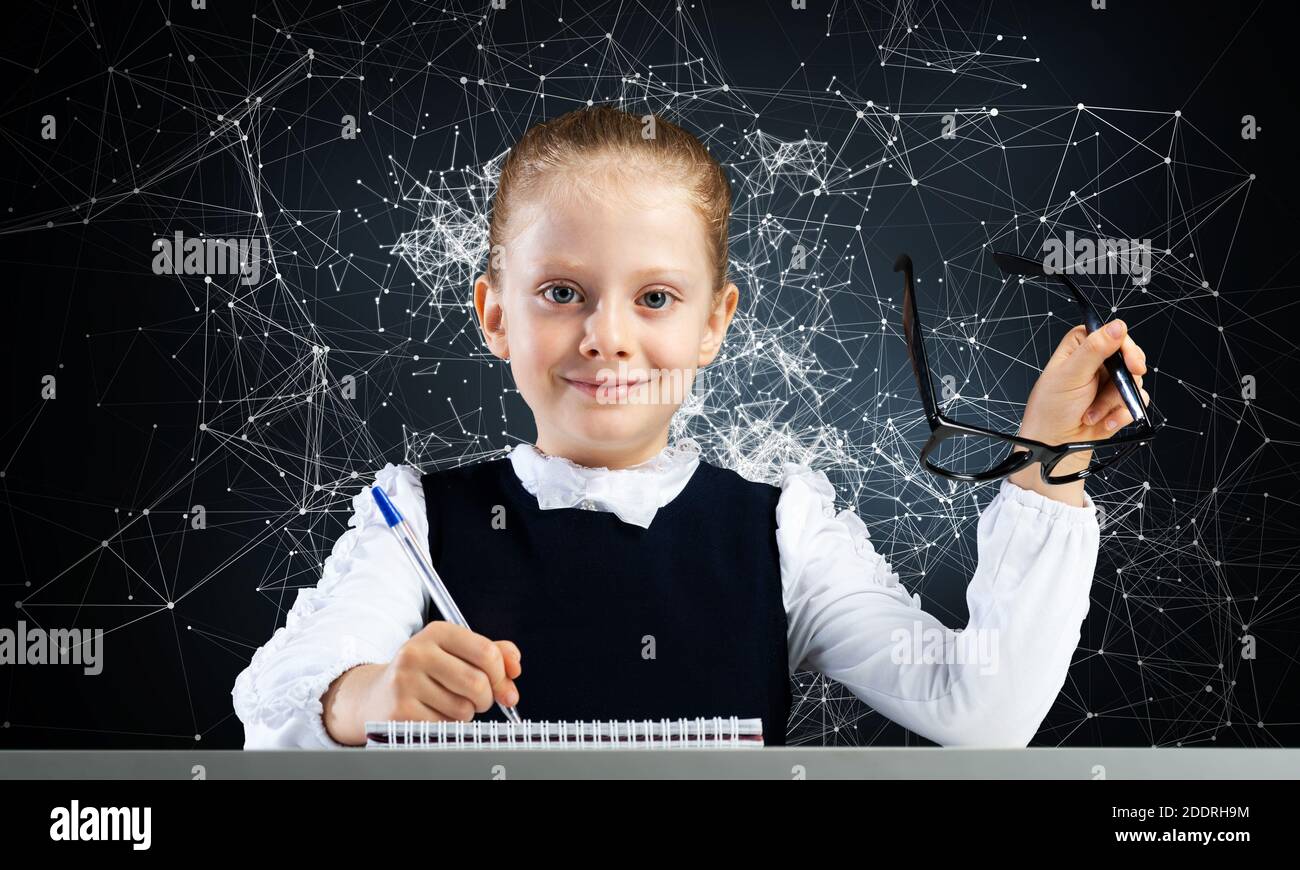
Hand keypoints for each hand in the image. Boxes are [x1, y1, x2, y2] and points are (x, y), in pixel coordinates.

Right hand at [322, 622, 521, 745]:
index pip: (487, 652)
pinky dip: (448, 725)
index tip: (501, 684)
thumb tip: (514, 667)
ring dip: (466, 713)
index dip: (501, 674)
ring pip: (464, 708)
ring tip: (448, 703)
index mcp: (437, 632)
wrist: (377, 695)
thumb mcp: (456, 653)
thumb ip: (492, 654)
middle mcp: (417, 652)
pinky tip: (433, 713)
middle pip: (478, 683)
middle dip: (486, 698)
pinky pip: (445, 725)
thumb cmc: (425, 673)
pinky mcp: (400, 710)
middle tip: (477, 699)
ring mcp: (405, 682)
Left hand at [1008, 319, 1149, 506]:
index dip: (1125, 346)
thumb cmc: (1051, 410)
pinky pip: (1134, 404)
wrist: (1053, 446)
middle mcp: (1095, 363)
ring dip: (1114, 402)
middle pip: (1129, 357)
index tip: (1131, 363)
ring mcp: (1107, 384)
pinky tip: (1104, 422)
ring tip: (1092, 413)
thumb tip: (1117, 326)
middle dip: (1126, 377)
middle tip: (1125, 386)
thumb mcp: (1070, 375)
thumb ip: (1094, 349)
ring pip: (1133, 383)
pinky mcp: (1116, 403)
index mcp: (1080, 347)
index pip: (1111, 334)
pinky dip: (1121, 415)